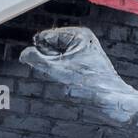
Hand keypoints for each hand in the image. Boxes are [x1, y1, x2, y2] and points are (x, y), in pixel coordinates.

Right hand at [20, 27, 137, 126]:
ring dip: (55, 71)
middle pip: (48, 49)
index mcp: (79, 34)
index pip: (43, 38)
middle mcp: (82, 40)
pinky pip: (62, 69)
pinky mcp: (83, 65)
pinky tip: (75, 83)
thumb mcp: (57, 71)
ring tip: (74, 79)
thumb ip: (35, 59)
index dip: (44, 55)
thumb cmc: (89, 86)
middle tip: (70, 74)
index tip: (63, 66)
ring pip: (53, 61)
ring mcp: (82, 52)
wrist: (114, 103)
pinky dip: (62, 77)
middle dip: (50, 63)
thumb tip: (23, 53)